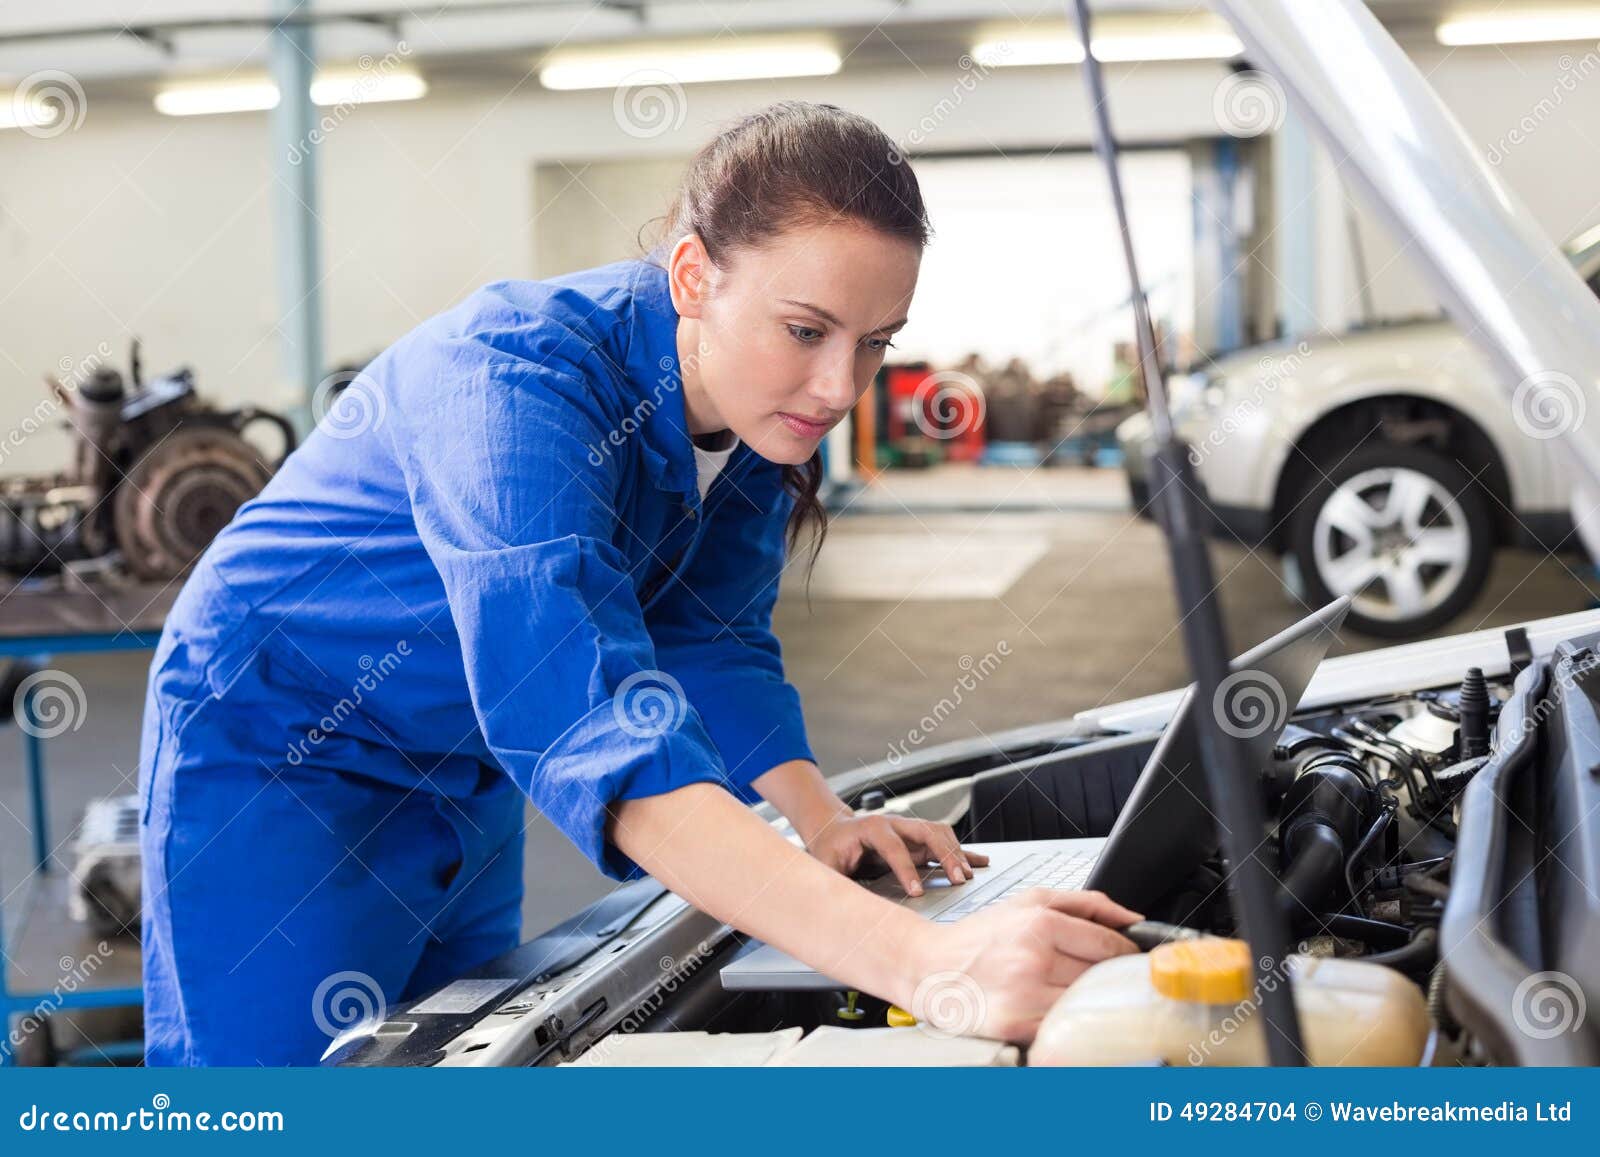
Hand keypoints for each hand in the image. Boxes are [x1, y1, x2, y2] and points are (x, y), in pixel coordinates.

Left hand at [805, 813, 990, 893]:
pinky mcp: (917, 840)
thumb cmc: (830, 847)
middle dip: (945, 854)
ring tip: (969, 875)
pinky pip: (944, 842)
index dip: (906, 870)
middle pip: (926, 832)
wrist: (833, 828)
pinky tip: (979, 862)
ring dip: (957, 852)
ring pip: (939, 833)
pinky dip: (962, 851)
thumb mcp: (825, 864)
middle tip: (958, 879)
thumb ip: (835, 880)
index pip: (893, 847)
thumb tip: (845, 905)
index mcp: (871, 828)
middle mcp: (894, 824)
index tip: (917, 892)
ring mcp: (908, 830)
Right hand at [902, 888, 1142, 1043]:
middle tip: (1090, 972)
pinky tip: (1049, 1006)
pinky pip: (1062, 1025)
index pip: (1106, 944)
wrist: (929, 967)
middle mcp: (1033, 960)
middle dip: (1103, 974)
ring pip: (1085, 1002)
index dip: (1123, 952)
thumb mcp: (1028, 902)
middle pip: (1098, 974)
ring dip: (1085, 998)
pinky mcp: (1016, 1026)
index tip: (1125, 957)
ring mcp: (1025, 996)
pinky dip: (1063, 1019)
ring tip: (1065, 988)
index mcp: (1038, 924)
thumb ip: (1084, 903)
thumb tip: (1132, 918)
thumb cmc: (979, 936)